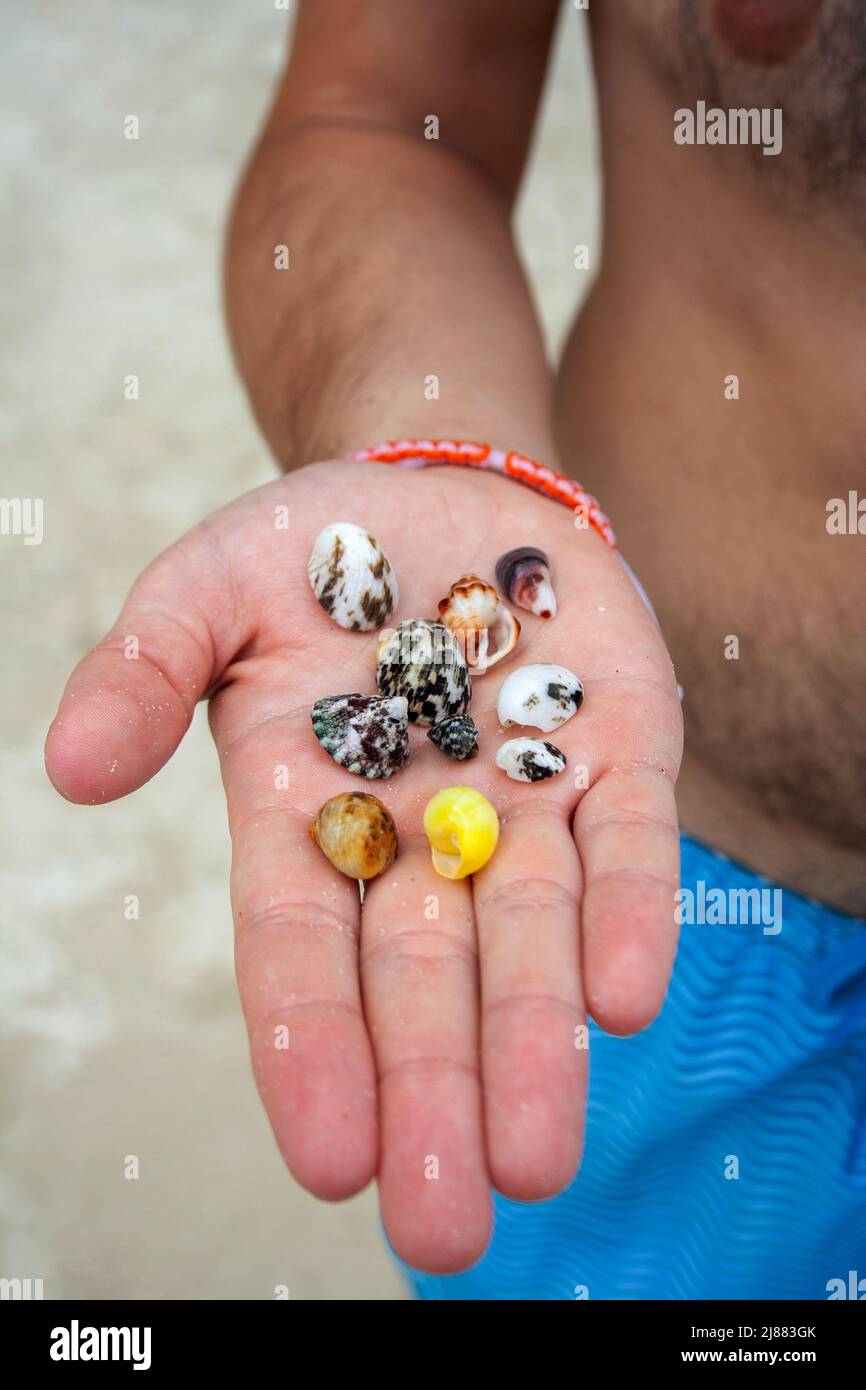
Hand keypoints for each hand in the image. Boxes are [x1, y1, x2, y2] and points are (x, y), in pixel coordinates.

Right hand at [45, 458, 682, 1272]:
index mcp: (307, 814)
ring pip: (531, 940)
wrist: (442, 486)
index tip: (327, 1158)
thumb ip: (142, 671)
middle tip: (445, 1225)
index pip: (302, 952)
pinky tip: (624, 999)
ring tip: (537, 1161)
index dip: (311, 1050)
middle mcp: (418, 833)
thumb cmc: (311, 549)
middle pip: (424, 981)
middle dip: (434, 1094)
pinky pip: (629, 845)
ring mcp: (522, 800)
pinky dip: (630, 916)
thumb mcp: (205, 590)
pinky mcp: (621, 752)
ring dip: (536, 1044)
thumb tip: (71, 771)